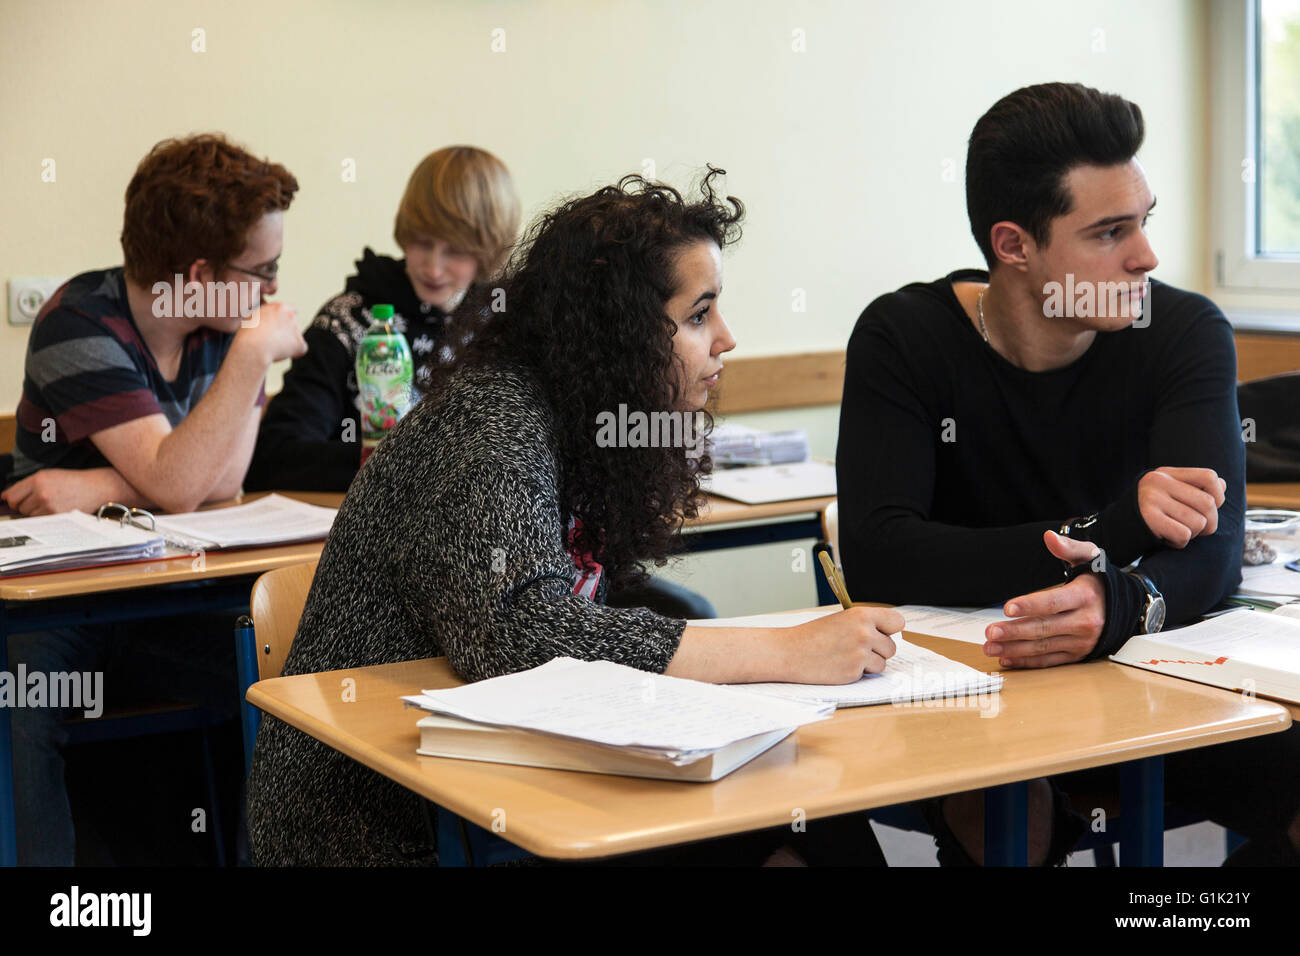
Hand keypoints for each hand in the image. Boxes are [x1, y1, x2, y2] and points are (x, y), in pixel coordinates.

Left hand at [2, 468, 112, 515]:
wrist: (97, 487)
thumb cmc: (72, 481)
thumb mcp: (48, 475)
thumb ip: (25, 485)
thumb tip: (4, 497)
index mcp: (38, 480)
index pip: (11, 496)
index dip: (13, 500)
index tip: (18, 500)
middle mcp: (42, 493)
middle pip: (19, 507)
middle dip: (28, 505)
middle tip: (44, 499)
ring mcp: (50, 506)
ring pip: (30, 515)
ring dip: (38, 512)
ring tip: (53, 503)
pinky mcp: (58, 516)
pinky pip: (42, 521)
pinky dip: (47, 517)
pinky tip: (58, 508)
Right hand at [233, 301, 304, 364]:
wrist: (252, 346)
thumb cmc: (248, 334)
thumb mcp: (254, 317)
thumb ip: (267, 316)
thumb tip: (270, 321)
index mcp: (280, 307)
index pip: (292, 309)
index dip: (287, 319)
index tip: (282, 326)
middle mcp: (291, 316)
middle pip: (294, 324)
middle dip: (287, 332)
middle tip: (274, 340)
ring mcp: (296, 329)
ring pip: (297, 337)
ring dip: (289, 342)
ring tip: (273, 347)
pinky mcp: (300, 343)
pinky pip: (302, 349)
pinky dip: (295, 353)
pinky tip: (282, 354)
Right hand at [787, 606, 903, 683]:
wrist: (790, 651)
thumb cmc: (813, 636)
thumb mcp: (841, 620)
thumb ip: (864, 625)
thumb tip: (887, 635)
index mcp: (862, 615)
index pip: (897, 622)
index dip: (890, 630)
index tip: (882, 633)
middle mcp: (864, 633)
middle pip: (891, 647)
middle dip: (878, 651)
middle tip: (856, 648)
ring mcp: (860, 653)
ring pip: (882, 663)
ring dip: (869, 664)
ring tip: (846, 657)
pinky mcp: (854, 671)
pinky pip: (868, 674)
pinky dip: (856, 672)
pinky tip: (839, 665)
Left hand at [983, 531, 1105, 668]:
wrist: (1128, 607)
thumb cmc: (1100, 581)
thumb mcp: (1089, 557)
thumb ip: (1068, 547)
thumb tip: (1049, 536)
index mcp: (1084, 596)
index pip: (1053, 602)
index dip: (1030, 605)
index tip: (1007, 608)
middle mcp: (1085, 621)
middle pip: (1044, 628)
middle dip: (1014, 631)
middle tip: (991, 632)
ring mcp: (1082, 641)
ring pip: (1043, 647)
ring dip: (1014, 649)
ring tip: (991, 647)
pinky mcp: (1078, 654)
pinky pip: (1050, 660)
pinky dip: (1027, 661)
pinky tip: (1007, 658)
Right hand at [1138, 466, 1225, 547]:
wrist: (1113, 530)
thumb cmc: (1147, 513)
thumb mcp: (1168, 494)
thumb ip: (1193, 489)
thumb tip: (1222, 486)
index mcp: (1165, 473)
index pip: (1208, 477)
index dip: (1218, 495)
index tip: (1210, 507)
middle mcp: (1158, 482)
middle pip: (1208, 503)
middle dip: (1210, 522)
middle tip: (1197, 529)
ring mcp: (1152, 499)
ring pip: (1198, 522)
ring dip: (1192, 534)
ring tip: (1176, 531)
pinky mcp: (1149, 519)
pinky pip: (1184, 534)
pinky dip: (1179, 542)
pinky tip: (1167, 538)